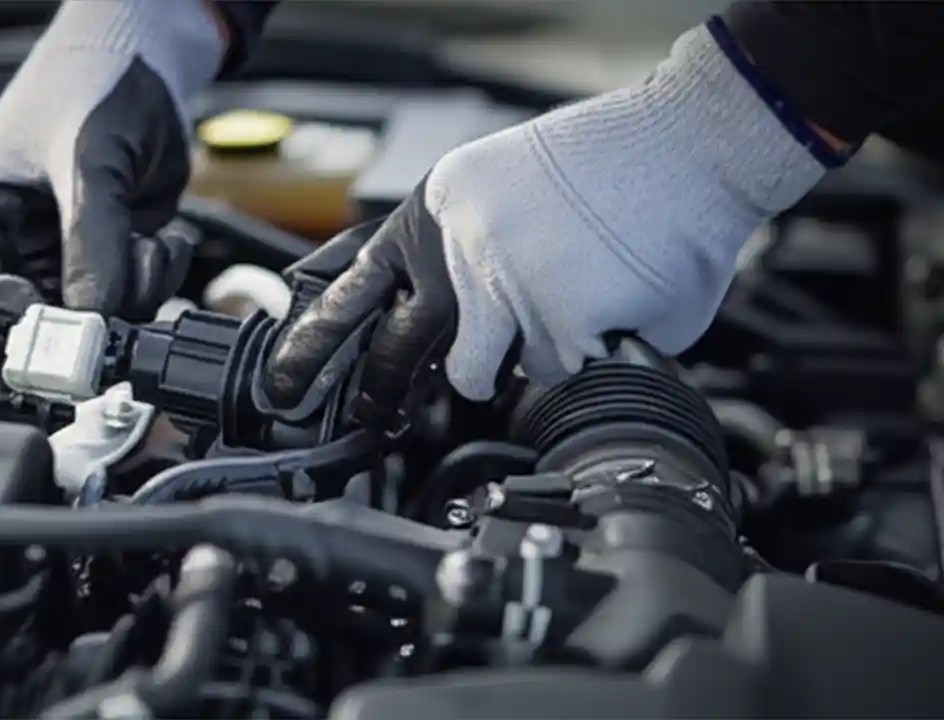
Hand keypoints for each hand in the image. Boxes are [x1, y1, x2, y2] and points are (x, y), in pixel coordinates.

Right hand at [0, 0, 223, 329]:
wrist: (148, 59)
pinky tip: (166, 237)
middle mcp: (19, 238)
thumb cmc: (90, 86)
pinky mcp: (117, 251)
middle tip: (116, 306)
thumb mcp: (87, 163)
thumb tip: (93, 313)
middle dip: (85, 309)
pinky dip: (158, 274)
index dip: (1, 307)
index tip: (45, 316)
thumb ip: (91, 241)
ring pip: (94, 308)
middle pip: (38, 309)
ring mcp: (72, 249)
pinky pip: (135, 291)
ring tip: (150, 244)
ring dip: (132, 289)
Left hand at [264, 23, 825, 428]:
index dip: (312, 344)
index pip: (349, 289)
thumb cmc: (608, 162)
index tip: (287, 384)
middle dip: (382, 396)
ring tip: (570, 297)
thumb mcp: (491, 185)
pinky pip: (557, 373)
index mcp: (431, 215)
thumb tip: (428, 311)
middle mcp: (453, 256)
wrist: (687, 144)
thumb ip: (452, 250)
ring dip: (525, 352)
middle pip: (397, 355)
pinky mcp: (554, 330)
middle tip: (376, 415)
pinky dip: (585, 350)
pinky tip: (610, 300)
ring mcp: (501, 296)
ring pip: (487, 374)